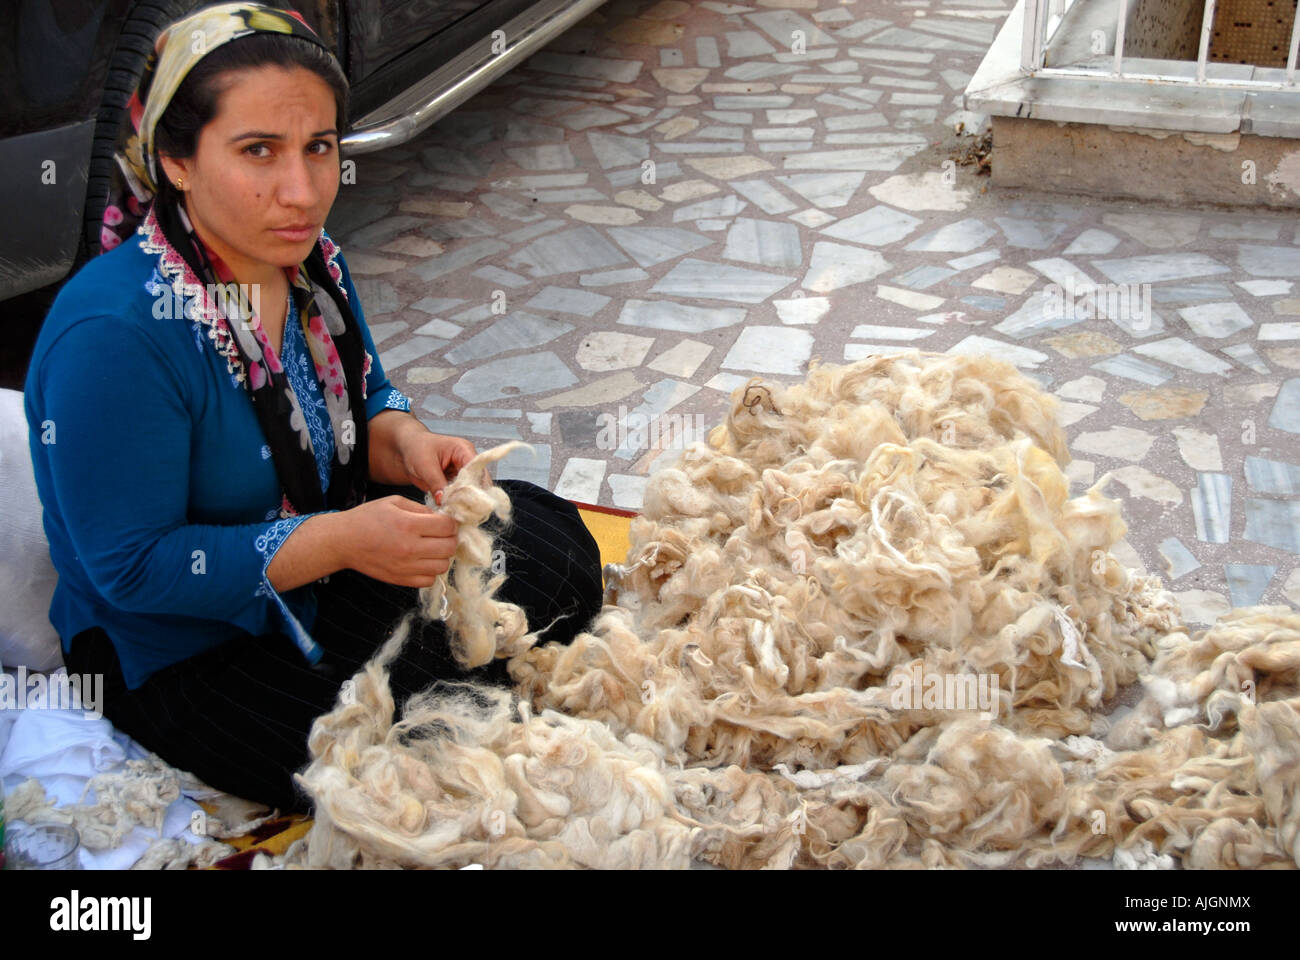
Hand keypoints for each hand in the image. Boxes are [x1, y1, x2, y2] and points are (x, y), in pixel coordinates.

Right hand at [336, 496, 457, 586]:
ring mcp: (406, 566)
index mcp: (408, 524)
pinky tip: (423, 561)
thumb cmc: (367, 518)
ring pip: (443, 565)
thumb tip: (442, 517)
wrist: (343, 541)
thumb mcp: (393, 502)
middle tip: (441, 534)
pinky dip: (431, 571)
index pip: (447, 526)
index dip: (450, 522)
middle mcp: (409, 547)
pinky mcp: (401, 579)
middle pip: (449, 547)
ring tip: (432, 548)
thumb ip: (421, 509)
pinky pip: (429, 580)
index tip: (444, 521)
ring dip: (442, 556)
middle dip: (450, 538)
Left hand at [400, 431, 475, 503]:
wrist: (406, 451)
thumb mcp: (425, 465)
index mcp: (463, 450)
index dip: (475, 485)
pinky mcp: (454, 484)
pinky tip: (450, 510)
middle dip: (470, 496)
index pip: (477, 469)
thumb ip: (435, 483)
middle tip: (462, 509)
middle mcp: (466, 462)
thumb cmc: (416, 448)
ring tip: (456, 512)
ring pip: (469, 491)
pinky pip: (458, 496)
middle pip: (477, 482)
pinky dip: (455, 504)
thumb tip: (443, 500)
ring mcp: (461, 474)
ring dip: (463, 502)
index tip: (469, 500)